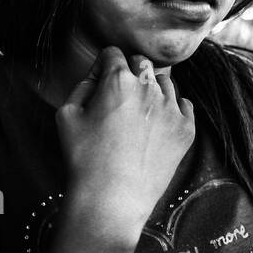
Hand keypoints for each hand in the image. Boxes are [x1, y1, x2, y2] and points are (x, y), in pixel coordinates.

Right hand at [55, 47, 194, 239]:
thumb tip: (97, 75)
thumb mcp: (66, 115)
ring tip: (138, 111)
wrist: (111, 199)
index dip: (103, 64)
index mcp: (118, 80)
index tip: (100, 78)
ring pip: (164, 82)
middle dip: (128, 71)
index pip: (112, 53)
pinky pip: (184, 104)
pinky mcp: (186, 130)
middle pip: (141, 63)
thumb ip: (82, 85)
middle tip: (117, 94)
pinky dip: (171, 108)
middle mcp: (149, 88)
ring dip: (151, 88)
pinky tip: (157, 122)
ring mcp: (172, 109)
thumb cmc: (83, 158)